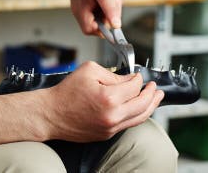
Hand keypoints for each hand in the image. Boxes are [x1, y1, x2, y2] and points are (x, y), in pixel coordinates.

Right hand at [42, 61, 163, 141]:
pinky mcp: (107, 134)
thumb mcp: (89, 71)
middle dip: (152, 94)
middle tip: (155, 87)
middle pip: (143, 105)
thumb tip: (129, 80)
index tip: (138, 75)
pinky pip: (128, 124)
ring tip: (156, 98)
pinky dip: (137, 115)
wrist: (51, 114)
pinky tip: (139, 108)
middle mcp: (112, 116)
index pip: (134, 87)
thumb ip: (113, 74)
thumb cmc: (66, 92)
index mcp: (109, 98)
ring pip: (139, 118)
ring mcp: (110, 128)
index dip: (139, 79)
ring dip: (150, 107)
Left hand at [65, 0, 128, 34]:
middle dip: (104, 18)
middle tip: (91, 10)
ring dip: (106, 12)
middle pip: (113, 11)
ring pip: (117, 10)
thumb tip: (101, 34)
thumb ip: (87, 24)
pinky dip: (110, 7)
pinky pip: (118, 6)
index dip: (112, 14)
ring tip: (96, 0)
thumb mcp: (76, 7)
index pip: (107, 1)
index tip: (115, 25)